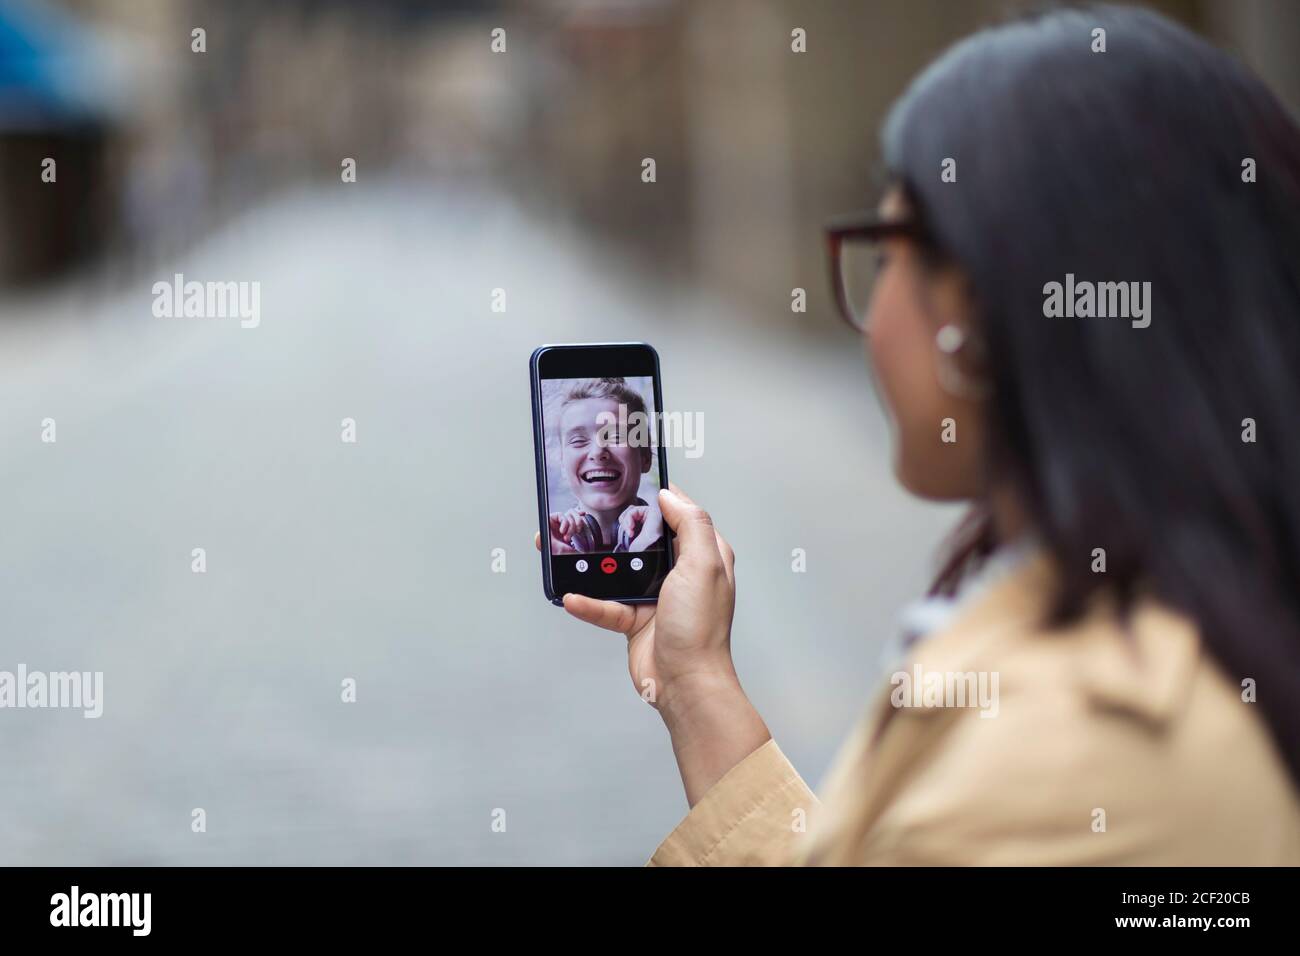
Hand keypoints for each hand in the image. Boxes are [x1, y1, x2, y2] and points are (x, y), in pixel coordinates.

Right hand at [536, 484, 767, 805]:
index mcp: (703, 555)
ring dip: (592, 565)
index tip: (629, 482)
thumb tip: (669, 495)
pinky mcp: (635, 620)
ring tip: (564, 551)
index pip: (679, 514)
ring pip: (618, 571)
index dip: (657, 497)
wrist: (686, 685)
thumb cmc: (701, 628)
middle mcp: (681, 573)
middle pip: (642, 540)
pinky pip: (606, 605)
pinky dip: (588, 603)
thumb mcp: (703, 565)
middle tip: (585, 513)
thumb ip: (691, 525)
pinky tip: (570, 597)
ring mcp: (656, 597)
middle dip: (614, 528)